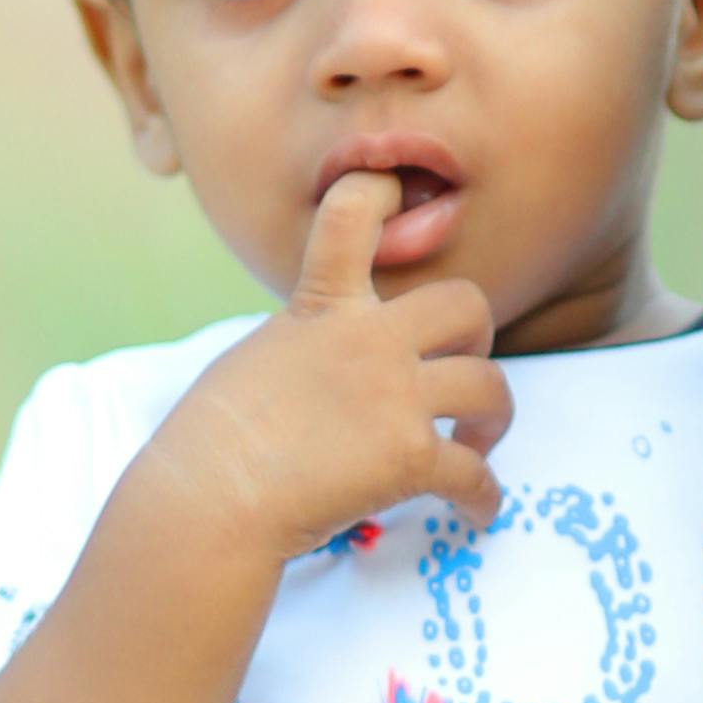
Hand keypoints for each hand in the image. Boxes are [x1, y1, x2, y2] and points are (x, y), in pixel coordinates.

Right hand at [150, 169, 508, 564]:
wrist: (210, 498)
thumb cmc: (211, 441)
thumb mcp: (256, 358)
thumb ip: (309, 345)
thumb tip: (331, 370)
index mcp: (321, 307)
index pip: (350, 218)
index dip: (380, 193)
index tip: (399, 191)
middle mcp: (369, 339)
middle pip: (466, 304)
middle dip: (476, 337)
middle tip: (462, 370)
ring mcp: (395, 394)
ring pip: (490, 387)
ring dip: (493, 419)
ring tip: (476, 444)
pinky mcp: (411, 455)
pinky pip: (476, 475)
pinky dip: (483, 498)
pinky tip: (476, 512)